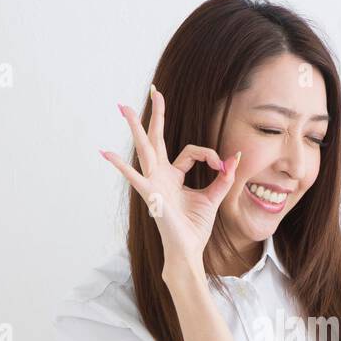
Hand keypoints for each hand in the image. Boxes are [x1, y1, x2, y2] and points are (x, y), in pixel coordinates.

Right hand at [99, 84, 240, 273]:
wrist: (188, 250)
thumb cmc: (195, 228)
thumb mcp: (213, 198)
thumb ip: (222, 179)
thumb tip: (234, 158)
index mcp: (174, 175)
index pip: (191, 152)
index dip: (209, 155)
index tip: (222, 166)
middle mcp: (161, 175)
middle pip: (157, 138)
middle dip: (156, 115)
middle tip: (154, 90)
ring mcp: (153, 182)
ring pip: (144, 149)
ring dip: (136, 127)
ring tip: (124, 108)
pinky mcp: (151, 194)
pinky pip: (134, 177)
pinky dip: (120, 166)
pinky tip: (105, 153)